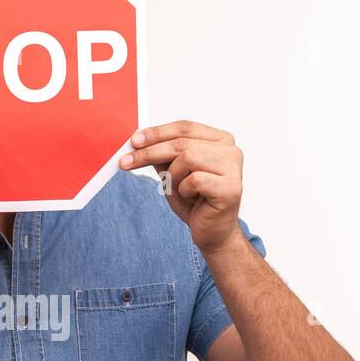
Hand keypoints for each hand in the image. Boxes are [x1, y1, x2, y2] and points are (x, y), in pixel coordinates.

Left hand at [119, 120, 244, 253]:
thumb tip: (138, 141)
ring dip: (173, 177)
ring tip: (179, 190)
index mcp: (220, 140)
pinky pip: (194, 180)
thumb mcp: (172, 174)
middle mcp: (231, 150)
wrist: (212, 233)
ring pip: (187, 158)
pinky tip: (193, 199)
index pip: (184, 127)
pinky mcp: (230, 188)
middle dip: (150, 152)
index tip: (133, 140)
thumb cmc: (195, 202)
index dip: (157, 132)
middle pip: (182, 142)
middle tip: (126, 162)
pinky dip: (184, 191)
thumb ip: (161, 156)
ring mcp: (233, 168)